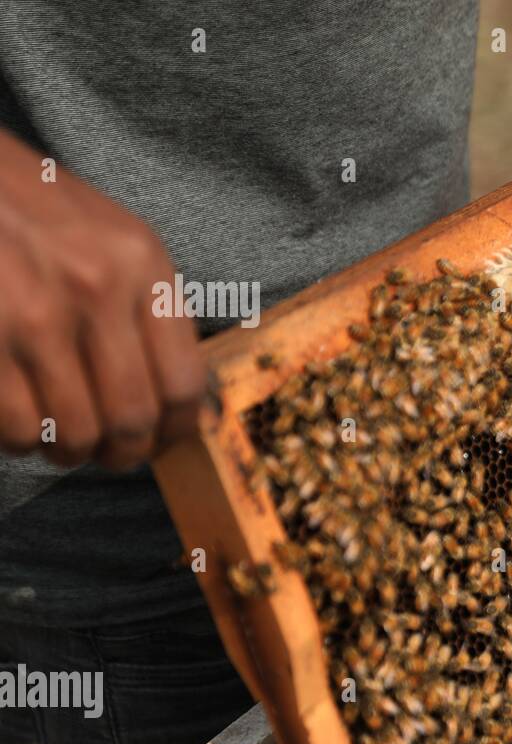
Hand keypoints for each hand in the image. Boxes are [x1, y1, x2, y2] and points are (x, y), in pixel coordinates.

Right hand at [0, 129, 203, 469]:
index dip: (177, 430)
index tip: (165, 442)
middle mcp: (96, 287)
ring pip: (75, 431)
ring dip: (69, 450)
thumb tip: (183, 398)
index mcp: (141, 263)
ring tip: (60, 440)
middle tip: (110, 453)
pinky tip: (19, 421)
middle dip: (123, 452)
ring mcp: (34, 313)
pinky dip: (20, 440)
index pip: (183, 381)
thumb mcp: (112, 238)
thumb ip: (149, 308)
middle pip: (132, 417)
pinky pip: (17, 425)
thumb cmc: (33, 210)